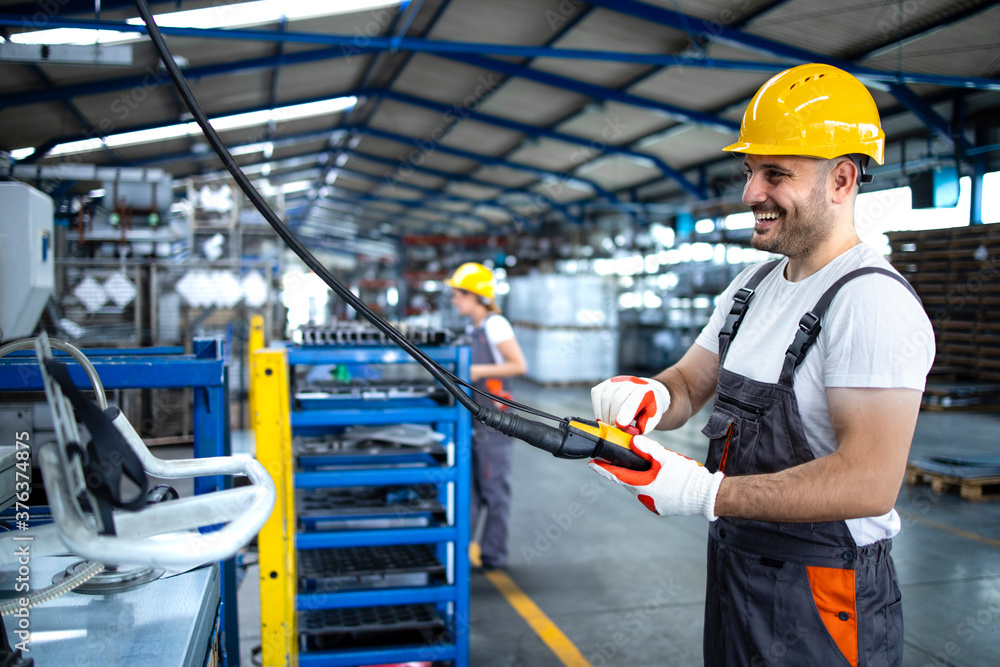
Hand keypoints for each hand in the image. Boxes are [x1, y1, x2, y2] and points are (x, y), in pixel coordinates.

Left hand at [589, 435, 723, 520]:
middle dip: (624, 471)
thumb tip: (633, 442)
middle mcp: (647, 498)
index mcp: (645, 485)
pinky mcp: (663, 507)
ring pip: (640, 487)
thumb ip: (649, 449)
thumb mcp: (667, 458)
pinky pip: (651, 494)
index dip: (605, 469)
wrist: (708, 495)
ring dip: (639, 478)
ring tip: (645, 467)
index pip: (619, 475)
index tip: (593, 465)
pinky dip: (649, 485)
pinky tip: (656, 477)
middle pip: (629, 481)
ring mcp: (655, 505)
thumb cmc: (689, 476)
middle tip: (618, 460)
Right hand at [591, 376, 670, 433]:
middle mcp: (630, 382)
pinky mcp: (606, 383)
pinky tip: (602, 416)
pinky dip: (597, 408)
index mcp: (645, 390)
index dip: (625, 414)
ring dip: (604, 414)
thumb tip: (628, 433)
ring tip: (609, 424)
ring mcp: (617, 380)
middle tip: (614, 428)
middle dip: (613, 417)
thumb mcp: (652, 419)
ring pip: (605, 396)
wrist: (646, 392)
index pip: (634, 401)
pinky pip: (596, 394)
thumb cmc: (648, 408)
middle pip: (617, 399)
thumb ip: (642, 427)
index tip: (620, 426)